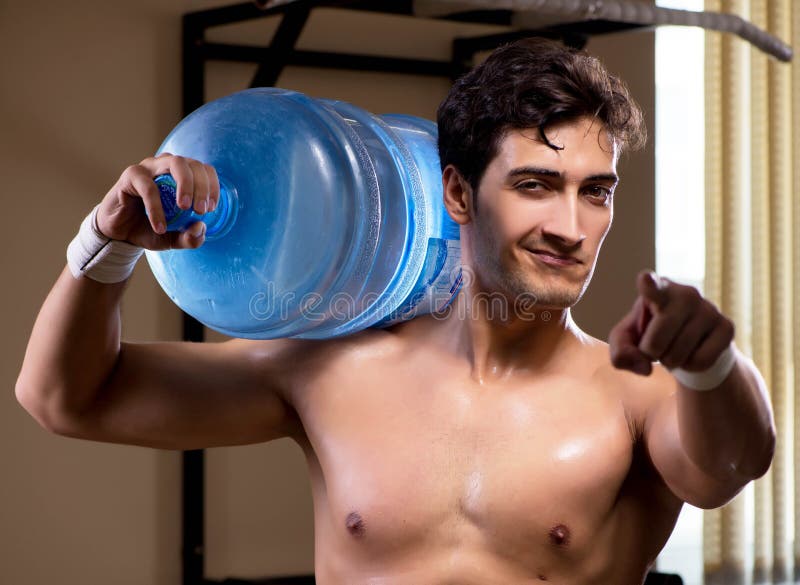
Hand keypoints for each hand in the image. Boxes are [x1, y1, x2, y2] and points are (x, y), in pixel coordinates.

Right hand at [96, 153, 219, 249]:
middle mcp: (167, 165)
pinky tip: (159, 227)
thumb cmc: (149, 228)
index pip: (204, 170)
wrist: (119, 234)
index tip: (211, 208)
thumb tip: (201, 227)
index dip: (212, 186)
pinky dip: (157, 207)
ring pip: (175, 163)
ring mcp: (149, 168)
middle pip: (193, 164)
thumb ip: (190, 237)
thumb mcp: (174, 238)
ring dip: (186, 185)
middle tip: (201, 210)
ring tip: (186, 208)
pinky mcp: (131, 175)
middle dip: (203, 186)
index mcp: (181, 175)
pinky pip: (149, 187)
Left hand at [608, 270, 734, 375]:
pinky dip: (690, 366)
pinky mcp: (727, 327)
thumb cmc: (651, 334)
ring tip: (674, 347)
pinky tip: (692, 351)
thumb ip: (621, 352)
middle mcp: (685, 294)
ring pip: (678, 354)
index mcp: (658, 290)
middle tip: (656, 346)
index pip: (651, 286)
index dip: (648, 284)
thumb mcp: (628, 341)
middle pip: (656, 342)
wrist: (691, 341)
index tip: (645, 279)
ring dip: (670, 361)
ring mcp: (709, 308)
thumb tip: (645, 367)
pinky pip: (700, 361)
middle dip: (651, 354)